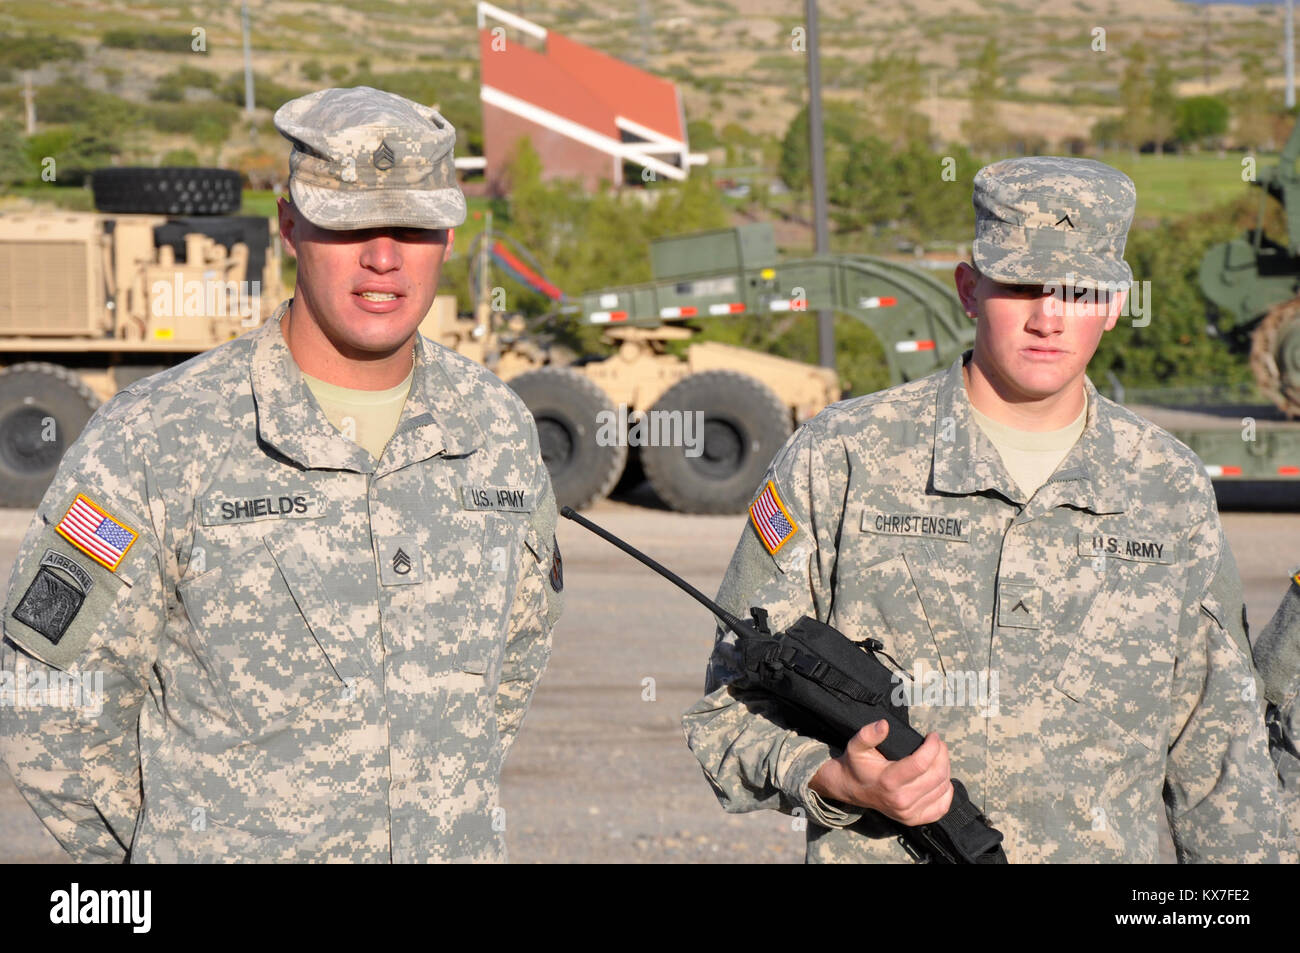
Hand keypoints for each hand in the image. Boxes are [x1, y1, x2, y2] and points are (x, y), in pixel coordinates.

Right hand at [809, 719, 953, 825]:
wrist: (852, 789)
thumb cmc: (857, 765)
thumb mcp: (856, 746)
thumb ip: (868, 734)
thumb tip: (884, 724)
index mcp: (888, 781)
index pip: (921, 763)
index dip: (933, 746)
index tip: (932, 736)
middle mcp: (900, 800)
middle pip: (936, 775)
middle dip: (942, 754)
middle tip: (938, 744)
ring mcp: (908, 812)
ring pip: (942, 788)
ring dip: (945, 768)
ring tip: (938, 757)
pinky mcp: (914, 819)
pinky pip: (942, 807)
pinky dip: (946, 791)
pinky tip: (940, 778)